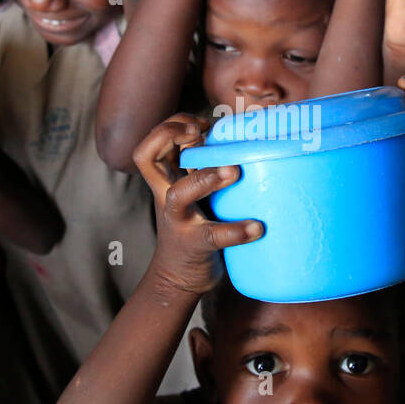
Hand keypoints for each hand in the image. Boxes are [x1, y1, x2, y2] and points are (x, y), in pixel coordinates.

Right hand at [133, 114, 262, 295]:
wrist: (178, 279)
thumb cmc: (194, 227)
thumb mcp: (193, 195)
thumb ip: (204, 170)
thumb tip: (242, 139)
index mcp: (165, 181)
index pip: (151, 143)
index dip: (168, 126)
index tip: (199, 123)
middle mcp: (166, 196)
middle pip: (147, 158)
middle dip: (170, 135)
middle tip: (201, 132)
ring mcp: (178, 221)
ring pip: (179, 194)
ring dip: (206, 178)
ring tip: (234, 171)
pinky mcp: (195, 245)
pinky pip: (214, 235)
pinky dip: (237, 230)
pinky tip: (257, 228)